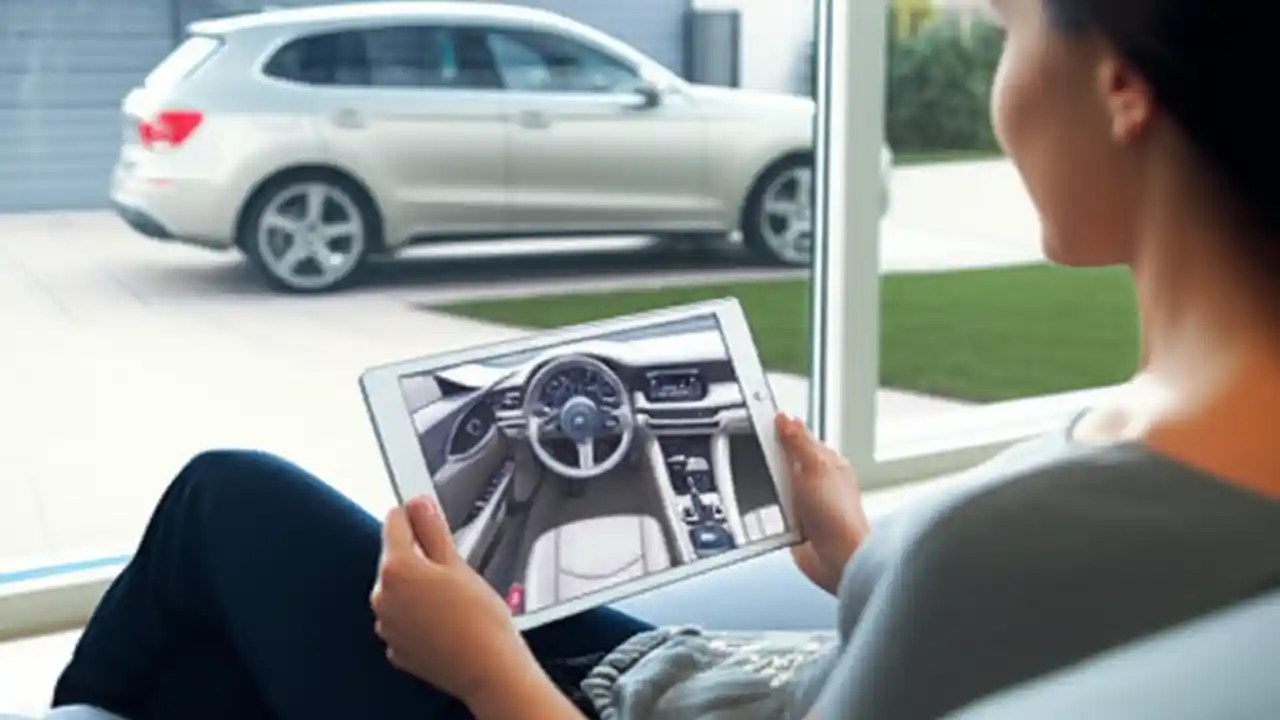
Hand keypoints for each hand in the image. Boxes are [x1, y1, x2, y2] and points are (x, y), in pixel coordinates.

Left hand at [371, 497, 539, 709]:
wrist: (488, 669)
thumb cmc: (480, 621)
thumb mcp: (459, 565)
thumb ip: (433, 530)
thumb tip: (419, 504)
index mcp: (397, 569)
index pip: (394, 522)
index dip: (415, 517)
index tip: (429, 519)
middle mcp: (383, 596)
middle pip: (395, 558)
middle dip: (419, 558)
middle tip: (452, 572)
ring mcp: (386, 624)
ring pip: (399, 591)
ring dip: (418, 589)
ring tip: (452, 601)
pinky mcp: (395, 647)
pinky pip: (402, 620)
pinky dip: (418, 617)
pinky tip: (444, 622)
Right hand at [777, 413, 869, 594]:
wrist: (838, 559)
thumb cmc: (838, 516)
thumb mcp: (814, 468)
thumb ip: (798, 442)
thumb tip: (785, 418)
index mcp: (827, 462)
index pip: (798, 436)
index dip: (777, 429)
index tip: (757, 421)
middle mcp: (816, 481)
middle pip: (782, 462)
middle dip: (770, 465)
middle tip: (767, 468)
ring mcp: (805, 503)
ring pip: (774, 487)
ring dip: (770, 493)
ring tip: (776, 498)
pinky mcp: (794, 524)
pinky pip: (772, 512)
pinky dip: (769, 514)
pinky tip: (774, 516)